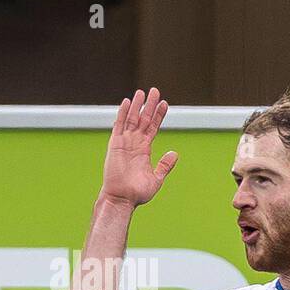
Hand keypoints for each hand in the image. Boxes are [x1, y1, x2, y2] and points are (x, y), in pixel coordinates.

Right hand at [100, 88, 177, 208]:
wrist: (123, 198)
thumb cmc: (138, 192)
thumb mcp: (157, 178)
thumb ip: (165, 165)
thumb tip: (174, 153)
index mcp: (144, 150)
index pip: (153, 128)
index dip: (159, 115)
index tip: (165, 103)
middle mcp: (134, 143)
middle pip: (143, 119)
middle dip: (150, 105)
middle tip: (155, 90)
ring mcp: (125, 142)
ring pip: (132, 118)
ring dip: (138, 105)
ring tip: (143, 91)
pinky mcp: (115, 144)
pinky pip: (120, 125)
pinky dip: (123, 113)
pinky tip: (128, 102)